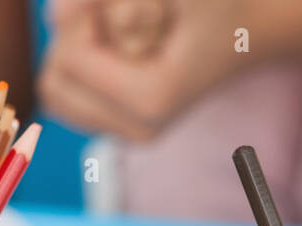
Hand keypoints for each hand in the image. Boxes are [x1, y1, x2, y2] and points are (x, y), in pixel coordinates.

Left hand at [38, 0, 252, 139]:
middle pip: (54, 81)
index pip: (68, 59)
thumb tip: (52, 14)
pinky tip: (114, 53)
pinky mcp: (122, 131)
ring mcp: (130, 136)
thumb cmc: (218, 1)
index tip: (126, 6)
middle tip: (117, 21)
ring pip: (55, 92)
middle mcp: (139, 130)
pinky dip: (77, 70)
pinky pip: (66, 100)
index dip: (83, 18)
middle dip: (73, 42)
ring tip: (118, 37)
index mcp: (150, 100)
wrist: (249, 29)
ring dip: (73, 55)